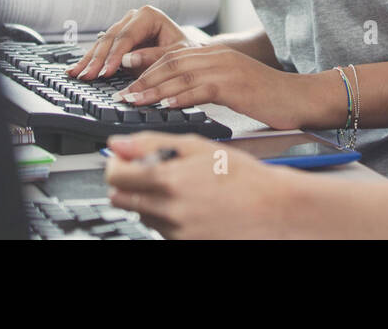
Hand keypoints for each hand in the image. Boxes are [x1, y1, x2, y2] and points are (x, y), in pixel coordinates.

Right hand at [66, 5, 195, 80]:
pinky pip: (101, 50)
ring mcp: (123, 27)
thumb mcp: (175, 55)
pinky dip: (90, 61)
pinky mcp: (117, 40)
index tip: (107, 71)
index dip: (115, 55)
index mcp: (149, 15)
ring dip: (89, 61)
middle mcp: (133, 18)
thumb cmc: (184, 53)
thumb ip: (152, 57)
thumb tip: (127, 60)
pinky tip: (76, 69)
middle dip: (98, 59)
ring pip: (102, 43)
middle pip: (111, 39)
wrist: (186, 55)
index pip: (127, 36)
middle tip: (87, 76)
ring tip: (77, 74)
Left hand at [105, 131, 296, 238]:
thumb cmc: (242, 176)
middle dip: (127, 182)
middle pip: (120, 198)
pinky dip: (165, 216)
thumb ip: (152, 143)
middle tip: (148, 170)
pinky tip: (189, 204)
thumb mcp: (197, 147)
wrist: (271, 209)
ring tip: (179, 187)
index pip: (115, 176)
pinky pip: (159, 229)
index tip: (125, 159)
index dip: (116, 164)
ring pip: (140, 214)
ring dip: (148, 199)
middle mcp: (167, 210)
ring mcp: (174, 232)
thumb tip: (118, 144)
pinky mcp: (182, 244)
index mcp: (168, 180)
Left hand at [113, 43, 329, 129]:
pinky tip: (165, 106)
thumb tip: (178, 98)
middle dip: (142, 79)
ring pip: (180, 75)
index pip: (172, 56)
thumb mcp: (233, 85)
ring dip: (153, 89)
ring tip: (133, 102)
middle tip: (122, 95)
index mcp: (216, 54)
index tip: (126, 80)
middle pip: (170, 62)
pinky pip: (200, 88)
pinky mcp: (234, 84)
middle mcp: (218, 55)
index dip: (147, 67)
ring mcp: (226, 67)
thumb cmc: (268, 97)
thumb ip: (207, 85)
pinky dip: (179, 97)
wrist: (300, 97)